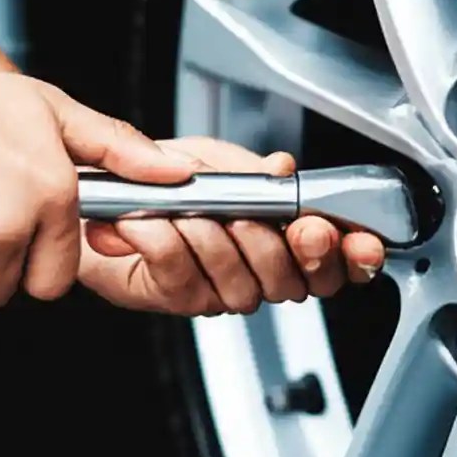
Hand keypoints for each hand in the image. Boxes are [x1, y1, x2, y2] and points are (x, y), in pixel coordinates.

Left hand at [78, 137, 385, 315]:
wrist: (99, 193)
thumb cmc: (159, 178)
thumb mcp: (213, 159)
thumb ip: (251, 170)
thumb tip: (283, 171)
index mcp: (279, 236)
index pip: (332, 262)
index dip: (351, 257)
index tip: (357, 242)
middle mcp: (255, 270)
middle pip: (295, 281)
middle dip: (285, 249)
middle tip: (271, 221)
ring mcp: (217, 289)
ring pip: (242, 284)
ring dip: (216, 242)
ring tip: (193, 212)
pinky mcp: (174, 297)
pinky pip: (183, 276)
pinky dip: (163, 242)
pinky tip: (148, 221)